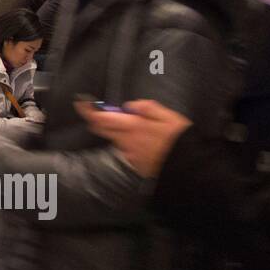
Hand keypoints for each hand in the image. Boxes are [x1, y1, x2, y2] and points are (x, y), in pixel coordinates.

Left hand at [75, 98, 191, 177]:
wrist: (189, 167)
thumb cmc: (180, 139)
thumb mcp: (169, 117)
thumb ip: (148, 108)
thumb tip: (131, 105)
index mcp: (133, 127)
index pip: (101, 118)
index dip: (87, 110)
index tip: (80, 102)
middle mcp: (126, 142)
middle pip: (101, 129)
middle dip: (99, 119)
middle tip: (108, 113)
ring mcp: (128, 154)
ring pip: (114, 139)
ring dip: (118, 132)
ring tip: (138, 129)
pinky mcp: (134, 164)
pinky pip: (125, 150)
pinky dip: (129, 143)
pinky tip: (144, 143)